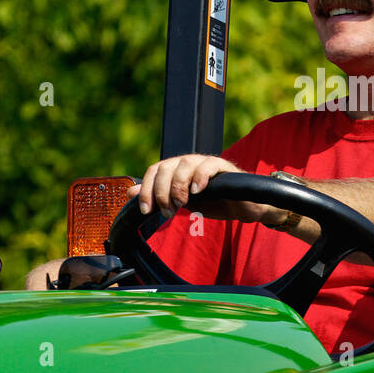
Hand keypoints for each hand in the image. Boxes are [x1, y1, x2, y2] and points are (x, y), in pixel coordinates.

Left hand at [128, 155, 270, 223]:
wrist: (241, 206)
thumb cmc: (213, 202)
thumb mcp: (181, 202)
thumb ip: (158, 195)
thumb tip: (131, 192)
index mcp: (177, 169)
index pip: (155, 170)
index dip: (147, 190)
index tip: (147, 210)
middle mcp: (189, 162)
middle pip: (166, 167)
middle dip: (161, 191)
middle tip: (168, 210)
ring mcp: (206, 162)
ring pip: (184, 163)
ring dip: (178, 186)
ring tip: (182, 203)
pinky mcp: (223, 166)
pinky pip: (208, 165)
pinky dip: (199, 177)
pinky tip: (197, 191)